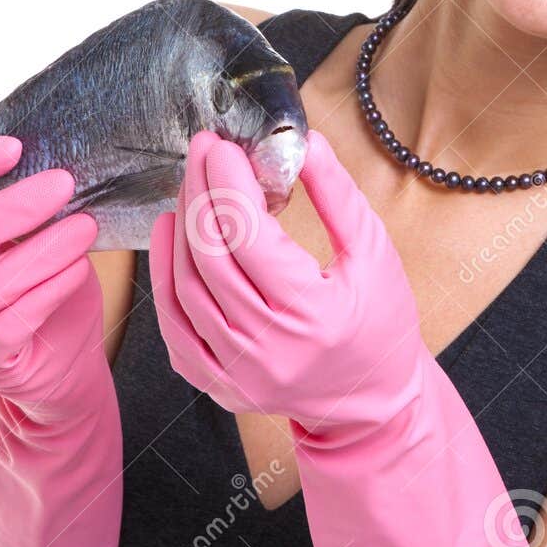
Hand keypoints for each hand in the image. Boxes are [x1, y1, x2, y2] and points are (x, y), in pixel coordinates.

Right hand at [0, 135, 123, 546]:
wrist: (62, 363)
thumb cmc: (49, 287)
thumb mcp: (39, 239)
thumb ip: (35, 210)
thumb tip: (63, 161)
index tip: (15, 146)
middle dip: (18, 206)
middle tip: (64, 184)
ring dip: (43, 251)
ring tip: (85, 229)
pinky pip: (8, 325)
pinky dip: (48, 293)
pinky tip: (76, 273)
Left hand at [149, 128, 427, 441]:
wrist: (372, 402)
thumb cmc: (380, 323)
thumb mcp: (374, 254)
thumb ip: (339, 197)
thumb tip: (306, 144)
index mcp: (314, 315)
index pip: (252, 237)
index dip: (230, 185)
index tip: (223, 146)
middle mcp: (269, 350)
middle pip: (213, 257)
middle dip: (201, 192)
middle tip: (202, 150)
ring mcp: (238, 374)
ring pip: (187, 287)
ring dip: (182, 226)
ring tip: (190, 183)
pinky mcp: (218, 384)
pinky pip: (175, 327)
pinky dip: (166, 276)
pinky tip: (169, 233)